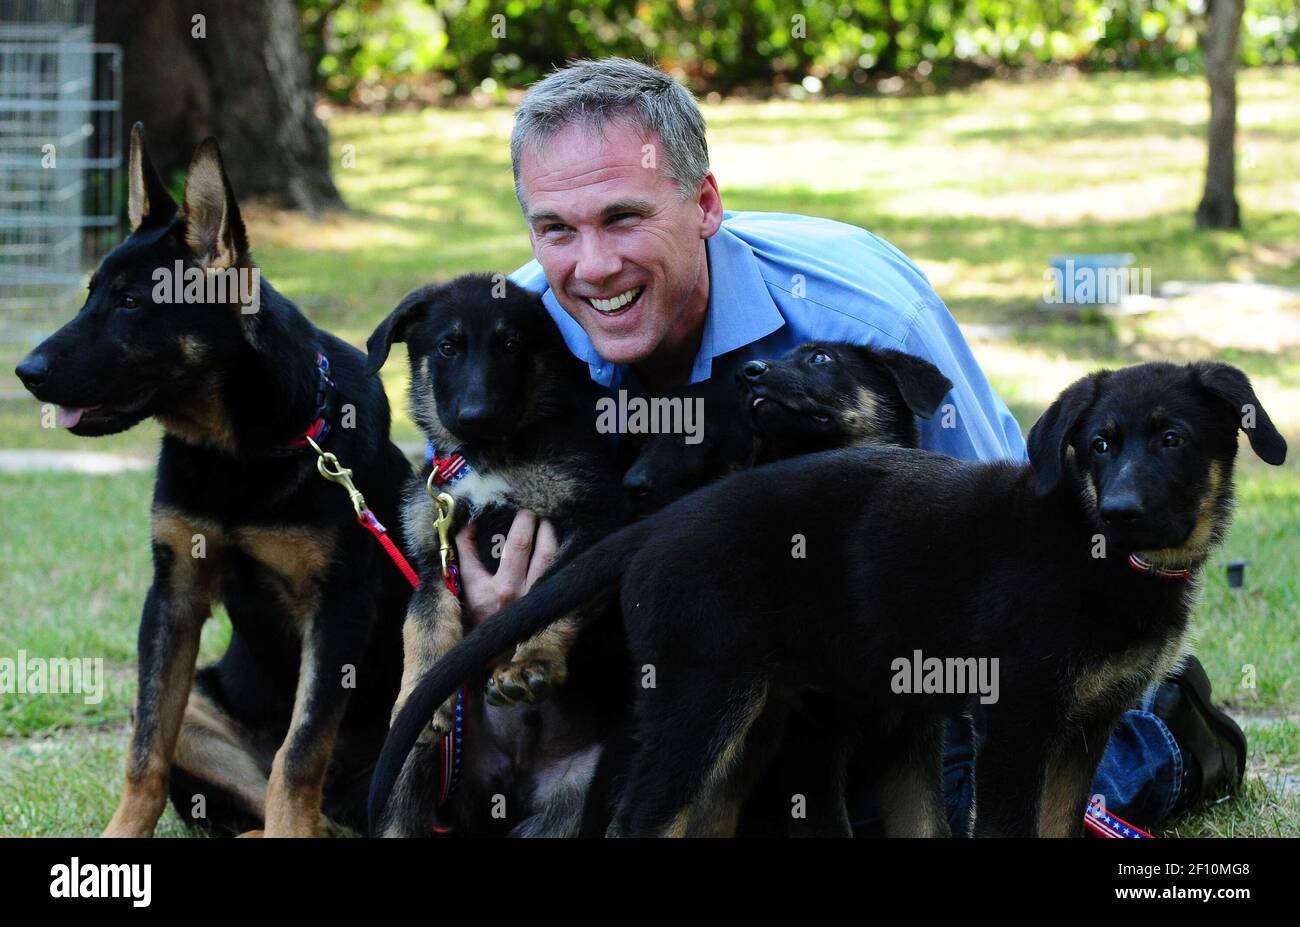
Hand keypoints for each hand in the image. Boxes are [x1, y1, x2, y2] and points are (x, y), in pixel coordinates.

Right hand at [455, 510, 557, 627]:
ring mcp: (538, 599)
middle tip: (539, 510)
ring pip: (554, 562)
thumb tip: (469, 522)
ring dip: (554, 539)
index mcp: (502, 587)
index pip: (518, 545)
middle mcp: (524, 593)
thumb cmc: (474, 610)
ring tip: (549, 522)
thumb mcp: (464, 582)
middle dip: (543, 526)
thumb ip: (465, 550)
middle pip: (543, 551)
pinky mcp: (546, 602)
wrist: (488, 644)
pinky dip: (559, 556)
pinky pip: (558, 574)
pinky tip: (557, 542)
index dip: (524, 523)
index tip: (524, 509)